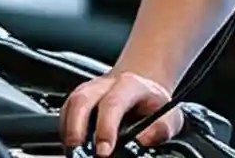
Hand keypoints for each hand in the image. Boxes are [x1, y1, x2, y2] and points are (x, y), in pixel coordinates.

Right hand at [59, 70, 182, 155]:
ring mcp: (90, 90)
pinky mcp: (80, 99)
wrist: (144, 89)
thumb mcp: (170, 115)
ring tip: (72, 150)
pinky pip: (66, 111)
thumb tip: (143, 140)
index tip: (103, 152)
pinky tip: (71, 143)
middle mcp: (105, 84)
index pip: (112, 104)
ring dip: (67, 129)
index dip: (105, 128)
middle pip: (82, 100)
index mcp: (130, 85)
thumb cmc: (155, 105)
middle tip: (77, 151)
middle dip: (76, 128)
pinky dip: (65, 128)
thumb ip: (161, 128)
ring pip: (70, 104)